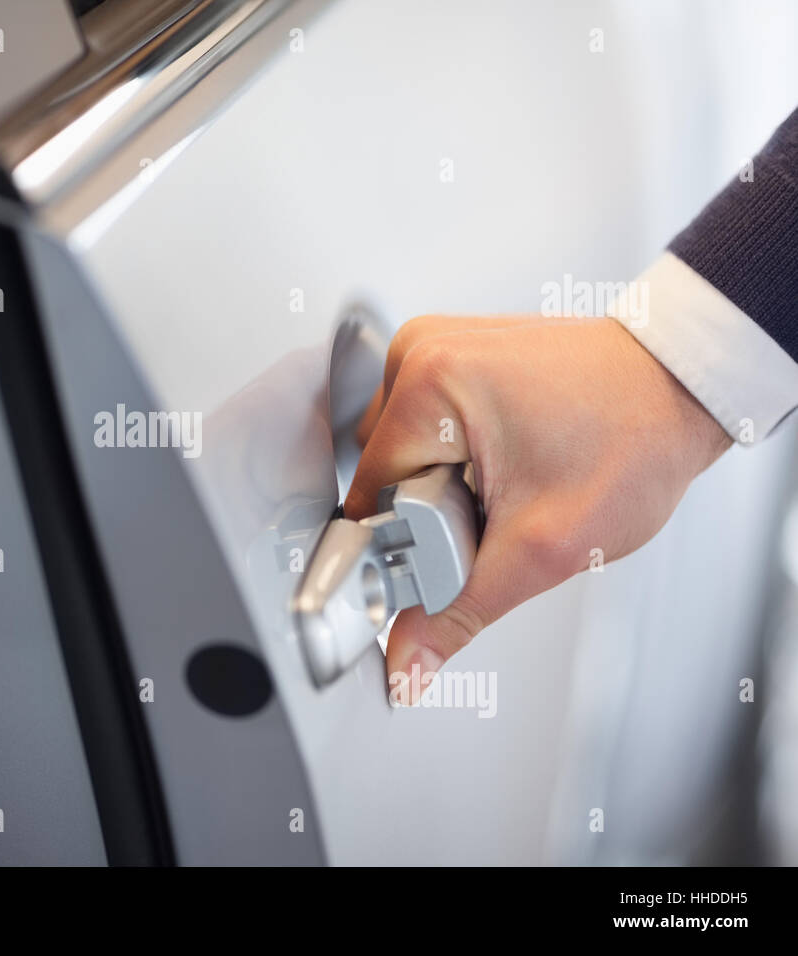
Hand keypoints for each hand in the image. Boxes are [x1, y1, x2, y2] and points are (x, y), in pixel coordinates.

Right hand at [345, 315, 731, 703]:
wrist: (683, 389)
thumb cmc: (634, 440)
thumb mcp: (543, 547)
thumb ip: (460, 613)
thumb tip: (406, 663)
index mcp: (428, 385)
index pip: (369, 498)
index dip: (408, 546)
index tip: (460, 552)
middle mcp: (420, 353)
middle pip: (381, 476)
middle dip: (427, 517)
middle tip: (498, 515)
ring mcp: (435, 346)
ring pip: (399, 457)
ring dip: (438, 490)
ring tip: (506, 487)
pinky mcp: (451, 354)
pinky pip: (421, 429)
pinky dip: (450, 460)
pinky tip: (501, 465)